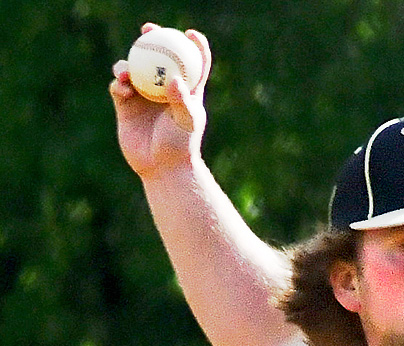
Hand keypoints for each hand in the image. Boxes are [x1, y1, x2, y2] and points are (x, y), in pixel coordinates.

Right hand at [109, 23, 210, 178]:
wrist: (161, 167)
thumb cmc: (180, 145)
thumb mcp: (186, 122)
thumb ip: (181, 100)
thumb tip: (174, 79)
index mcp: (187, 90)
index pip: (194, 62)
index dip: (194, 45)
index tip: (189, 33)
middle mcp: (164, 89)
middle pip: (159, 57)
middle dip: (153, 39)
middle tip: (148, 30)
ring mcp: (144, 96)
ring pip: (134, 68)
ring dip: (128, 62)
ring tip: (127, 71)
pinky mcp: (125, 105)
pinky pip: (118, 86)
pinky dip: (118, 83)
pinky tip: (122, 87)